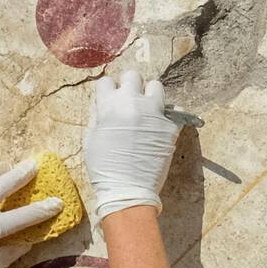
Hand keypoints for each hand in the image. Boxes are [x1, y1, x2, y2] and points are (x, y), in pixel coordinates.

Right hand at [83, 71, 180, 219]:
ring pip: (156, 86)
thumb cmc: (104, 170)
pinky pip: (176, 111)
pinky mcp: (170, 126)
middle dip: (130, 87)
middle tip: (130, 102)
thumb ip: (96, 117)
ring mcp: (154, 113)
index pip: (107, 82)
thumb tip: (101, 105)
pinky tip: (162, 125)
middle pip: (133, 76)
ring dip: (150, 96)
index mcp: (109, 106)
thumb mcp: (91, 141)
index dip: (108, 91)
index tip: (110, 100)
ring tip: (147, 111)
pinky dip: (170, 115)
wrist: (128, 191)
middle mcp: (133, 103)